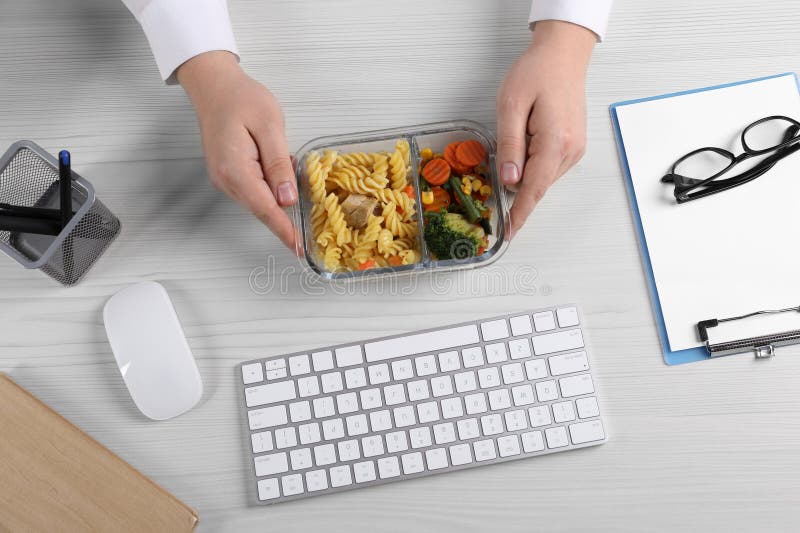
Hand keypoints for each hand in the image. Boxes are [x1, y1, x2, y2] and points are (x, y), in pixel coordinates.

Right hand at [178, 51, 297, 250]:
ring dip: (280, 201)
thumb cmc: (240, 98)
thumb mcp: (269, 126)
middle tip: (310, 223)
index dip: (285, 230)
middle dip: (287, 217)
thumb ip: (278, 165)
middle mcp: (226, 180)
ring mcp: (225, 179)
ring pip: (259, 201)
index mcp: (235, 170)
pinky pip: (254, 191)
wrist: (214, 85)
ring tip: (294, 181)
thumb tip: (287, 199)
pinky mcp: (229, 174)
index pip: (266, 209)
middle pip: (262, 209)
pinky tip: (281, 173)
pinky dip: (271, 189)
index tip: (299, 248)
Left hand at [496, 21, 595, 237]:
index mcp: (555, 143)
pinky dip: (532, 166)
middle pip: (537, 186)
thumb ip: (510, 145)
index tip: (508, 234)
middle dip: (515, 192)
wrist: (563, 54)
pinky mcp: (573, 146)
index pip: (533, 189)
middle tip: (494, 185)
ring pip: (542, 178)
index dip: (519, 214)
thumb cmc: (536, 73)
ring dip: (523, 174)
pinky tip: (524, 146)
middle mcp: (571, 151)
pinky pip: (548, 167)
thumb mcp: (510, 106)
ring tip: (513, 145)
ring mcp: (575, 149)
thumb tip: (509, 180)